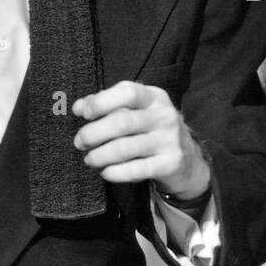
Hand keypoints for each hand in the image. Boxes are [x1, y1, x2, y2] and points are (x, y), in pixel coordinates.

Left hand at [73, 81, 209, 200]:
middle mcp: (164, 115)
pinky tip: (105, 172)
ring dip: (100, 155)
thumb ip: (106, 104)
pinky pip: (137, 170)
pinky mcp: (170, 163)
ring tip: (89, 159)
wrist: (187, 158)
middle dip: (93, 133)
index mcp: (154, 97)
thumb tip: (78, 107)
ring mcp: (169, 140)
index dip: (101, 102)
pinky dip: (115, 172)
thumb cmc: (150, 129)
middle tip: (79, 143)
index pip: (127, 92)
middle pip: (122, 122)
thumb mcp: (135, 110)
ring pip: (126, 148)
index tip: (83, 114)